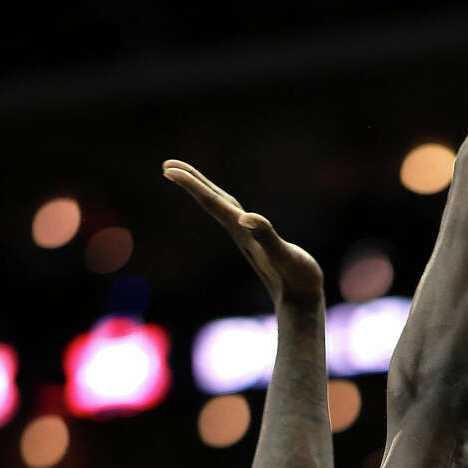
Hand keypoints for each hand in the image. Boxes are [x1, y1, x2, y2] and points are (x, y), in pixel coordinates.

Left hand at [163, 159, 324, 306]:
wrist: (301, 303)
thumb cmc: (297, 279)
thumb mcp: (285, 257)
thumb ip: (267, 237)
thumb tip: (246, 218)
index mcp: (243, 233)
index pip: (213, 203)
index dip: (192, 184)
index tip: (169, 169)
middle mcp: (241, 233)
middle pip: (211, 201)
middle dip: (191, 182)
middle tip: (167, 165)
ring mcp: (247, 238)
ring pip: (221, 207)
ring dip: (203, 190)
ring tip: (187, 177)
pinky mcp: (257, 242)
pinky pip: (234, 215)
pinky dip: (223, 203)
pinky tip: (224, 204)